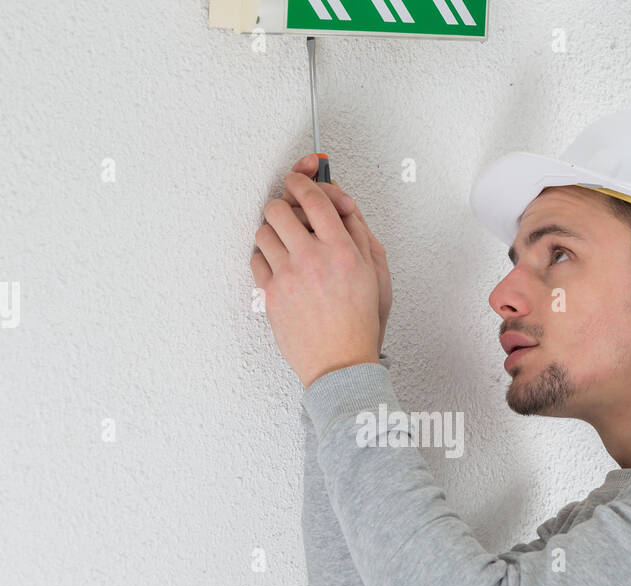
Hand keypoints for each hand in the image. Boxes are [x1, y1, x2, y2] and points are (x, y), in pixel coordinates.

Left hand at [250, 164, 381, 386]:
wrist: (341, 361)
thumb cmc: (359, 321)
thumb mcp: (374, 271)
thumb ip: (358, 232)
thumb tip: (340, 205)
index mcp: (340, 250)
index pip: (314, 198)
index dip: (302, 181)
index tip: (298, 179)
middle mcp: (311, 259)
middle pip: (279, 208)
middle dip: (283, 203)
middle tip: (289, 209)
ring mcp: (286, 277)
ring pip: (263, 232)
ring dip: (274, 231)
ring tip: (287, 242)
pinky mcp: (270, 294)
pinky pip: (256, 259)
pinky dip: (266, 257)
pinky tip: (280, 265)